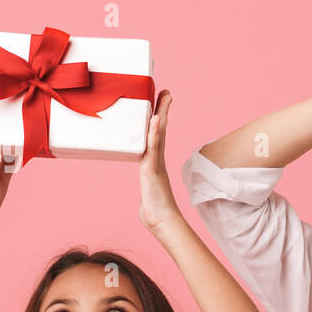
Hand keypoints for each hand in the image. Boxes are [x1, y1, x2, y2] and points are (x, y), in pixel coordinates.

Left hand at [138, 89, 180, 232]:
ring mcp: (156, 162)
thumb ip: (146, 184)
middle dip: (163, 108)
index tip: (161, 101)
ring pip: (158, 133)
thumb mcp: (147, 190)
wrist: (160, 220)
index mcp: (154, 160)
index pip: (156, 134)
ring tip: (163, 96)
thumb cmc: (154, 208)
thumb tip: (145, 187)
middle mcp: (156, 158)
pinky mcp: (152, 167)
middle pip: (160, 128)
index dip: (159, 117)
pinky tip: (156, 118)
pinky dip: (154, 131)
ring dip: (161, 113)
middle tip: (166, 91)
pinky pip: (153, 146)